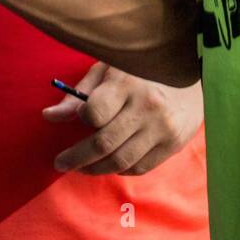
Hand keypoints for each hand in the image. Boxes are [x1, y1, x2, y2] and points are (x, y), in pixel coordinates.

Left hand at [44, 63, 203, 175]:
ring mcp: (162, 129)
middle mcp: (146, 108)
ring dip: (95, 168)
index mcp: (126, 83)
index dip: (81, 118)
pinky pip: (140, 167)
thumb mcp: (107, 70)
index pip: (94, 112)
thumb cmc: (140, 69)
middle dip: (76, 158)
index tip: (78, 118)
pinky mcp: (173, 145)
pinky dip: (120, 169)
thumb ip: (78, 94)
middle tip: (60, 163)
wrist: (191, 72)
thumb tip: (49, 116)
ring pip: (121, 161)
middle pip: (104, 143)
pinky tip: (108, 163)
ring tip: (81, 167)